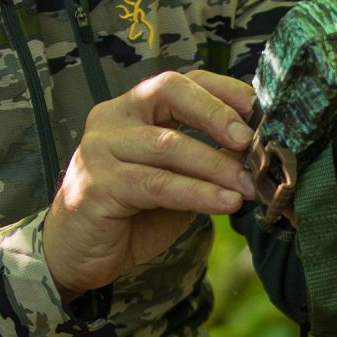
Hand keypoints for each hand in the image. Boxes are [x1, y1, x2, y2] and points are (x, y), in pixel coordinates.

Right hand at [43, 68, 256, 299]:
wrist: (78, 254)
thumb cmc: (130, 213)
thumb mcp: (175, 179)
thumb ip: (206, 160)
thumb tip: (257, 151)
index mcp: (132, 108)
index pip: (181, 82)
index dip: (221, 90)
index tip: (257, 107)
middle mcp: (112, 117)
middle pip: (170, 92)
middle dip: (216, 114)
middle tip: (251, 142)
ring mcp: (100, 148)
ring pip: (169, 145)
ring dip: (217, 166)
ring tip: (250, 186)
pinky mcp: (97, 185)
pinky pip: (157, 184)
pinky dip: (197, 193)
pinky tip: (225, 203)